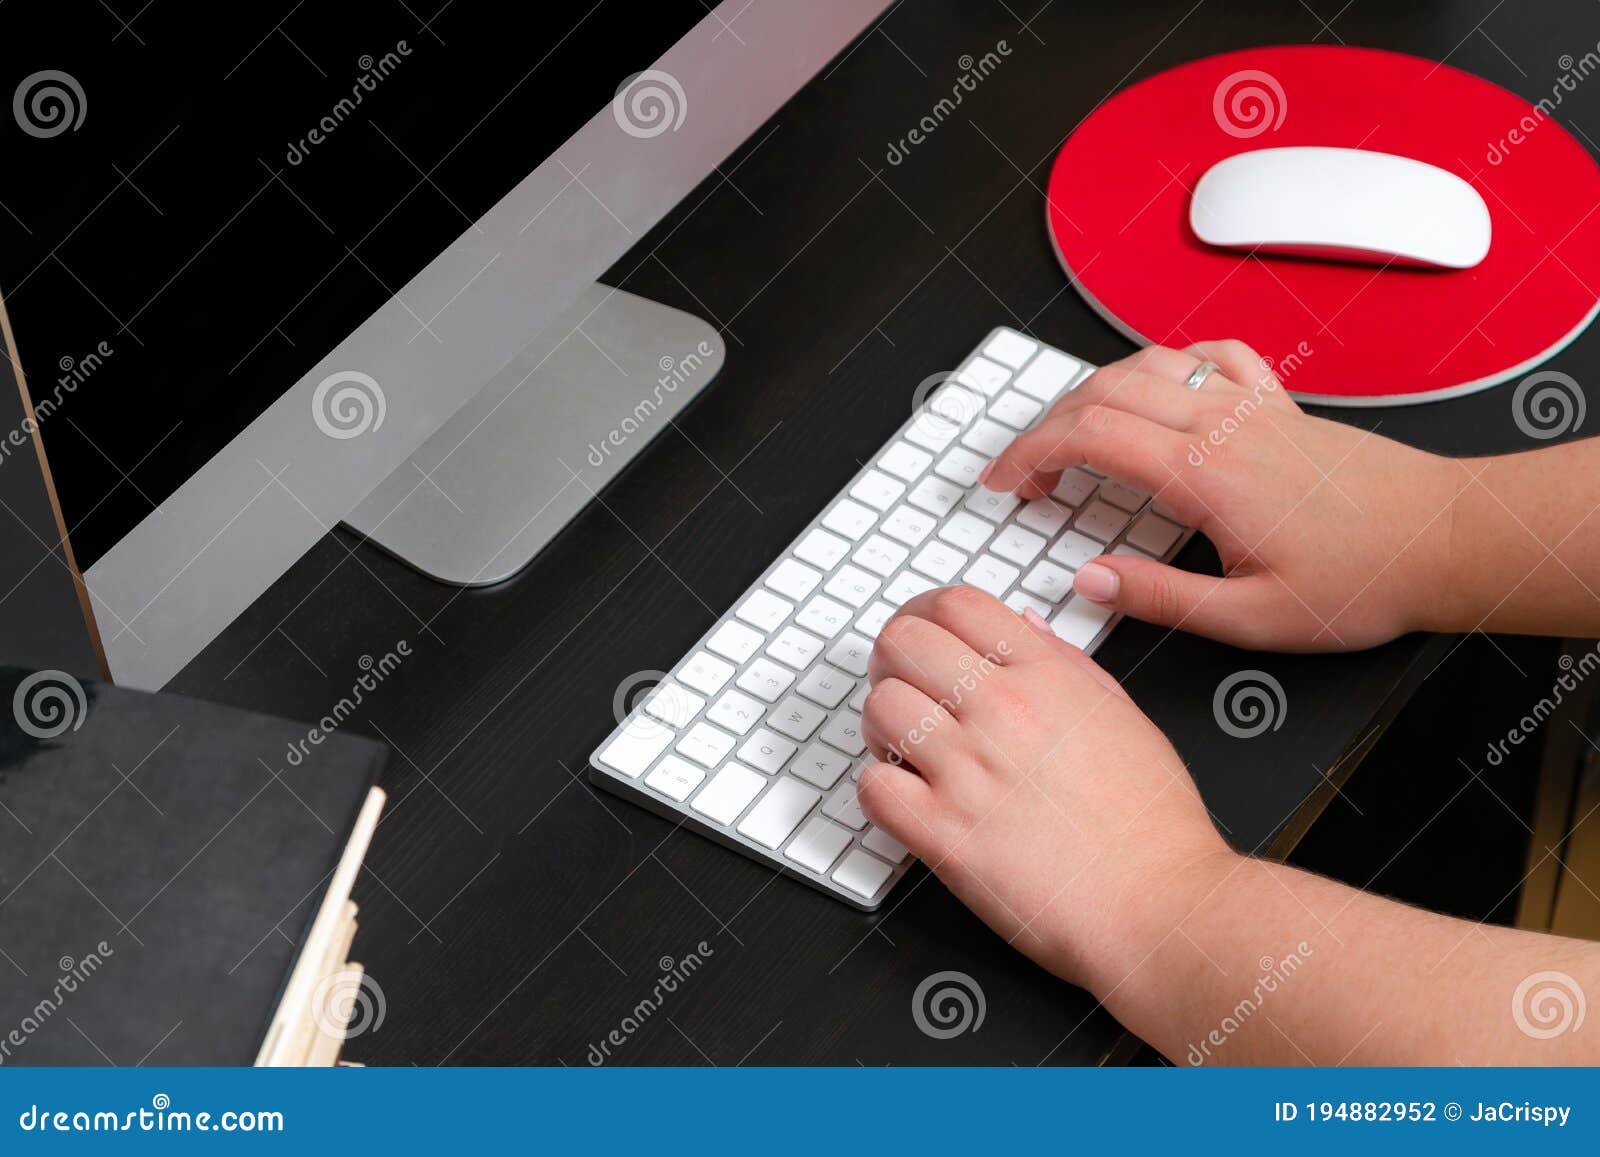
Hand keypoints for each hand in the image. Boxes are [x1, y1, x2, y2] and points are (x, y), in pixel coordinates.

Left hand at [857, 585, 1234, 994]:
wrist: (1159, 905)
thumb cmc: (1151, 824)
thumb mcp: (1121, 715)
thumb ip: (1065, 662)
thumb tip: (1022, 625)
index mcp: (1045, 677)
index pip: (956, 604)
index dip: (926, 614)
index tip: (924, 636)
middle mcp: (1002, 712)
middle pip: (901, 642)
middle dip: (893, 662)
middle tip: (907, 690)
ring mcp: (969, 771)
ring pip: (878, 708)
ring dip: (882, 728)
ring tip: (908, 752)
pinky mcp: (944, 833)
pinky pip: (872, 787)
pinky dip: (880, 792)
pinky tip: (910, 800)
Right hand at [980, 341, 1461, 650]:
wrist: (1447, 540)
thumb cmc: (1363, 580)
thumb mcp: (1249, 619)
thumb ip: (1160, 598)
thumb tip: (1091, 581)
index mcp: (1204, 475)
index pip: (1087, 437)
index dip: (1030, 455)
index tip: (1005, 481)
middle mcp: (1222, 427)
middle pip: (1103, 392)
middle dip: (1044, 425)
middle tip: (1023, 470)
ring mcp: (1252, 408)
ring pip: (1148, 365)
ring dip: (1093, 392)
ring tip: (1070, 432)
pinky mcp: (1280, 406)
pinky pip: (1213, 356)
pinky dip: (1171, 361)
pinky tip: (1162, 384)